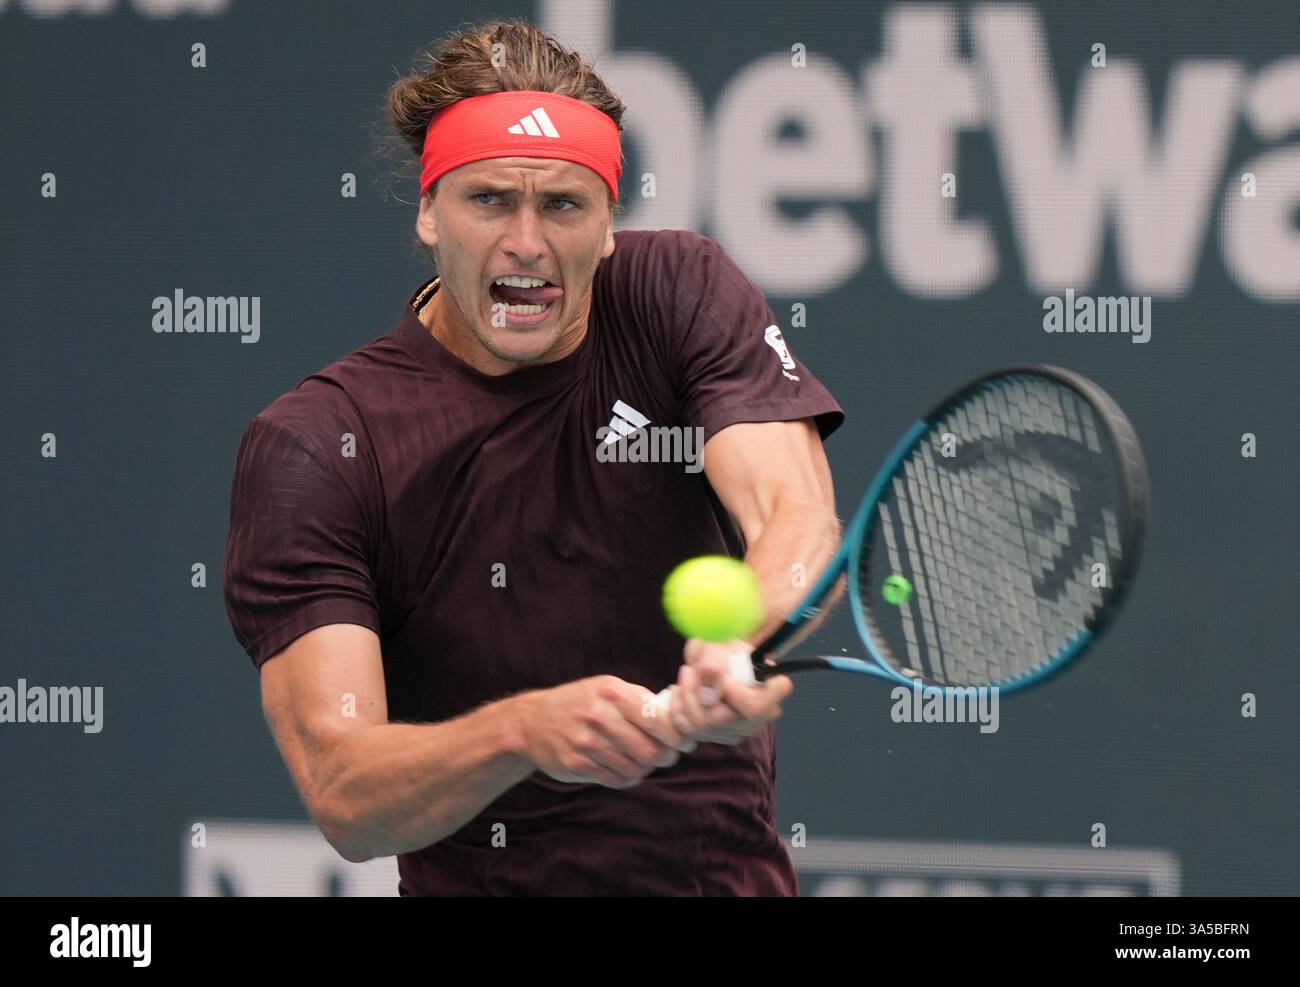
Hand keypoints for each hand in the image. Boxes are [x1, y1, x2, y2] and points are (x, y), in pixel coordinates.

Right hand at [518, 675, 691, 788]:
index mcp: (611, 691)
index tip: (685, 741)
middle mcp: (598, 716)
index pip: (657, 719)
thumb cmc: (582, 701)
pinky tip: (626, 768)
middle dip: (665, 756)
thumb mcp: (608, 688)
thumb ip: (641, 701)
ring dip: (646, 769)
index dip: (678, 735)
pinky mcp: (576, 765)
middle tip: (667, 755)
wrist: (533, 721)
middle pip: (650, 750)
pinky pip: (616, 779)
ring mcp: (585, 742)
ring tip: (644, 761)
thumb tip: (681, 719)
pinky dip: (628, 777)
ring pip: (635, 769)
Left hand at [656, 639, 793, 745]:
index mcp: (770, 693)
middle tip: (688, 669)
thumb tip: (707, 696)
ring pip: (700, 726)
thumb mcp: (723, 646)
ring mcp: (736, 733)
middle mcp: (757, 720)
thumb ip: (715, 662)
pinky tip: (680, 692)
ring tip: (685, 674)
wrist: (722, 663)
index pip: (758, 706)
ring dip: (684, 696)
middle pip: (722, 720)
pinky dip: (677, 709)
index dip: (735, 694)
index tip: (723, 676)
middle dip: (696, 691)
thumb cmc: (728, 653)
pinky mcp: (715, 738)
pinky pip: (687, 732)